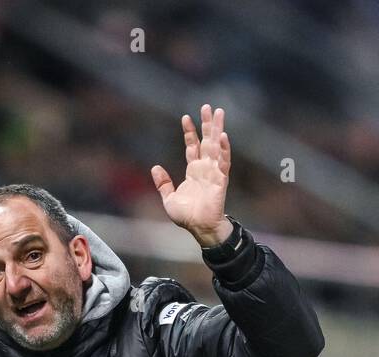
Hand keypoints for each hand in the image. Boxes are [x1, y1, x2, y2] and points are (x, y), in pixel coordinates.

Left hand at [151, 104, 231, 247]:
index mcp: (193, 171)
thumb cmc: (186, 216)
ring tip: (219, 112)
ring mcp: (214, 172)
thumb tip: (155, 167)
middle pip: (207, 141)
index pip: (192, 146)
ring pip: (216, 146)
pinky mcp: (220, 180)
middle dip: (207, 124)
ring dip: (217, 129)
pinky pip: (223, 162)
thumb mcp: (169, 198)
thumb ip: (163, 183)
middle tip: (208, 106)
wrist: (198, 228)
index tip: (186, 117)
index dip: (190, 132)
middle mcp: (205, 168)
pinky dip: (224, 149)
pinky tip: (223, 136)